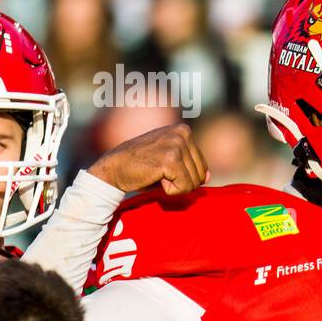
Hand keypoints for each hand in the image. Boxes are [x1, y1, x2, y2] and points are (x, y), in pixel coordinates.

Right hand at [88, 124, 207, 194]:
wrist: (113, 169)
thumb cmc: (141, 166)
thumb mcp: (169, 158)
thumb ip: (189, 164)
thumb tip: (208, 178)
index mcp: (184, 130)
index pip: (202, 165)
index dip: (184, 175)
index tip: (163, 167)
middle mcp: (182, 133)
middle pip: (201, 174)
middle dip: (181, 180)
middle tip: (158, 171)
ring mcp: (177, 145)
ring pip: (193, 182)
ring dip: (174, 185)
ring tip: (156, 173)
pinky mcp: (171, 160)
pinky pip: (184, 187)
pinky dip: (170, 190)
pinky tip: (155, 178)